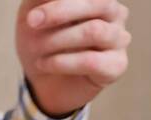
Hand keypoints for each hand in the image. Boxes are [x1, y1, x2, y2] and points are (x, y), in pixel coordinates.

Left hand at [16, 0, 130, 116]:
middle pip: (98, 2)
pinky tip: (44, 64)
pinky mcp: (116, 65)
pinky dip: (61, 62)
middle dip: (59, 11)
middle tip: (32, 21)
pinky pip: (91, 60)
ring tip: (35, 49)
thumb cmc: (40, 41)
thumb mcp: (31, 13)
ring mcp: (119, 38)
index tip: (34, 12)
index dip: (61, 2)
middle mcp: (115, 13)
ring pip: (94, 31)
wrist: (43, 82)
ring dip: (56, 40)